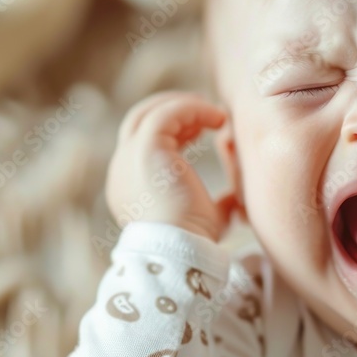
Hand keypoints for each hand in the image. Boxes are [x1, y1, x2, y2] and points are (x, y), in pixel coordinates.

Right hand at [106, 91, 238, 241]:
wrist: (180, 249)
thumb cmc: (194, 241)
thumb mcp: (205, 220)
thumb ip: (215, 206)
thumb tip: (233, 201)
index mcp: (130, 187)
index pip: (143, 145)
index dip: (172, 133)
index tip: (201, 130)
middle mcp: (122, 169)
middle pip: (139, 122)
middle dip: (171, 111)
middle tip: (204, 110)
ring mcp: (128, 157)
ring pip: (150, 112)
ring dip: (185, 107)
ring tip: (216, 114)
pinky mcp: (145, 147)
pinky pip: (168, 112)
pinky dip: (193, 109)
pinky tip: (218, 118)